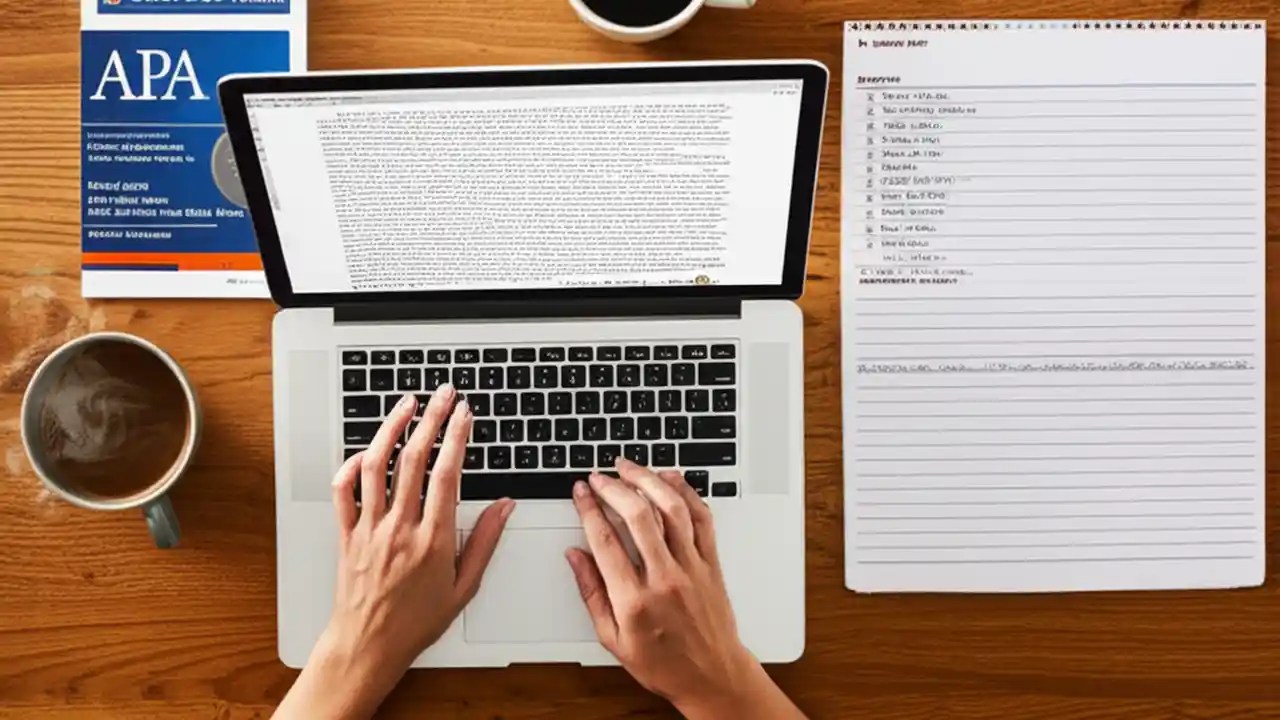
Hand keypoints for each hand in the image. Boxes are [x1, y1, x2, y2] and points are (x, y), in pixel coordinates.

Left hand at [275, 385, 514, 719]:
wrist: (367, 646)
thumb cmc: (416, 623)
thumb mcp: (464, 587)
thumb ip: (485, 542)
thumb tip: (504, 506)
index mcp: (432, 541)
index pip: (447, 475)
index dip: (457, 438)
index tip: (465, 415)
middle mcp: (399, 529)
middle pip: (413, 460)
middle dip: (431, 419)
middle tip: (443, 395)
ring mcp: (369, 529)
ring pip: (376, 466)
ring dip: (391, 429)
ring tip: (406, 404)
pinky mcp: (347, 535)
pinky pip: (343, 492)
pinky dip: (351, 465)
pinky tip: (366, 449)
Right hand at [566, 460, 804, 719]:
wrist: (712, 676)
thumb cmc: (663, 663)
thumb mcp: (612, 639)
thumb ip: (591, 593)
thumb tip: (574, 556)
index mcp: (634, 601)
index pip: (606, 541)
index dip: (589, 509)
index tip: (580, 492)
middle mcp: (665, 579)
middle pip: (637, 516)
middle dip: (614, 488)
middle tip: (599, 476)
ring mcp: (692, 568)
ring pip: (672, 510)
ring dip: (648, 480)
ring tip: (629, 467)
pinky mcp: (712, 563)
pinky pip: (702, 518)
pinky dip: (686, 493)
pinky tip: (670, 479)